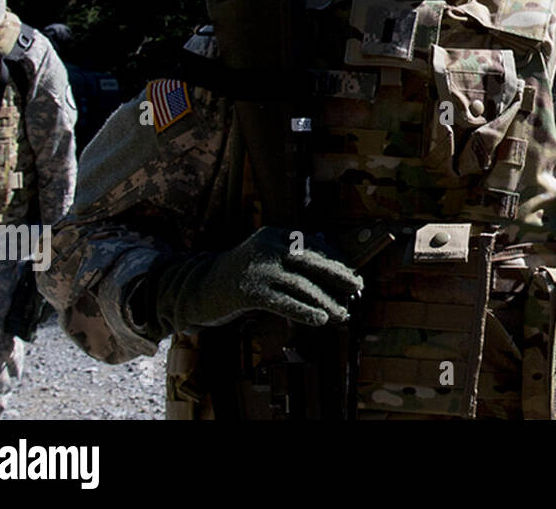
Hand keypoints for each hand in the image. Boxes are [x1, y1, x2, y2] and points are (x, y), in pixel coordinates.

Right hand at [152, 226, 363, 331]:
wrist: (198, 288)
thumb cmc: (240, 275)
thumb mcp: (266, 256)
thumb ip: (293, 255)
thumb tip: (331, 252)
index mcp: (275, 234)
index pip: (315, 246)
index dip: (336, 262)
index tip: (354, 276)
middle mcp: (269, 246)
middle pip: (313, 262)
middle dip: (338, 277)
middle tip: (357, 289)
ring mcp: (259, 268)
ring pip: (302, 286)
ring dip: (326, 301)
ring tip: (342, 314)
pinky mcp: (250, 291)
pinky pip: (284, 302)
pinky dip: (305, 311)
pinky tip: (320, 320)